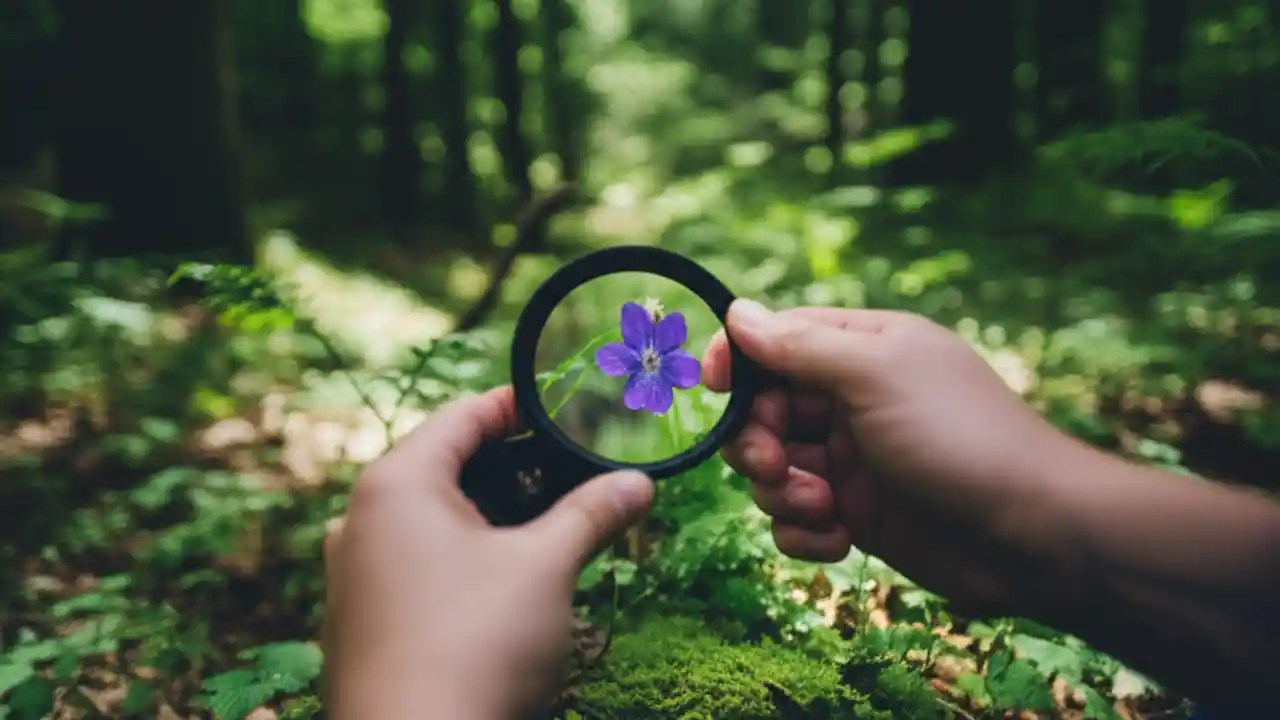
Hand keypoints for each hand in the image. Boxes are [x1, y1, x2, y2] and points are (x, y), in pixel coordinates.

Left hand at [322, 387, 653, 719]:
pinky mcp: (358, 621)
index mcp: (396, 483)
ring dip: (488, 517)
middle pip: (444, 466)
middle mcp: (360, 518)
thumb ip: (592, 513)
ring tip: (544, 530)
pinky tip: (501, 585)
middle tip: (570, 475)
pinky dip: (458, 559)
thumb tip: (638, 483)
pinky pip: (413, 565)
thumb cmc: (474, 644)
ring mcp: (353, 573)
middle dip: (512, 468)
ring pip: (428, 521)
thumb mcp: (546, 567)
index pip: (463, 415)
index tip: (569, 410)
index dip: (520, 406)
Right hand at [703, 301, 1083, 612]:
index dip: (738, 360)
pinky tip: (837, 540)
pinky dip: (804, 531)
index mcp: (863, 348)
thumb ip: (802, 346)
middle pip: (763, 410)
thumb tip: (738, 312)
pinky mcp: (857, 515)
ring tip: (821, 507)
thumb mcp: (876, 374)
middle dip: (757, 440)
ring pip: (773, 469)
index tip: (713, 387)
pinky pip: (797, 518)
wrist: (1034, 535)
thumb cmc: (959, 437)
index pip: (777, 339)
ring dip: (781, 492)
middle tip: (773, 466)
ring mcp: (853, 460)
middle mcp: (853, 400)